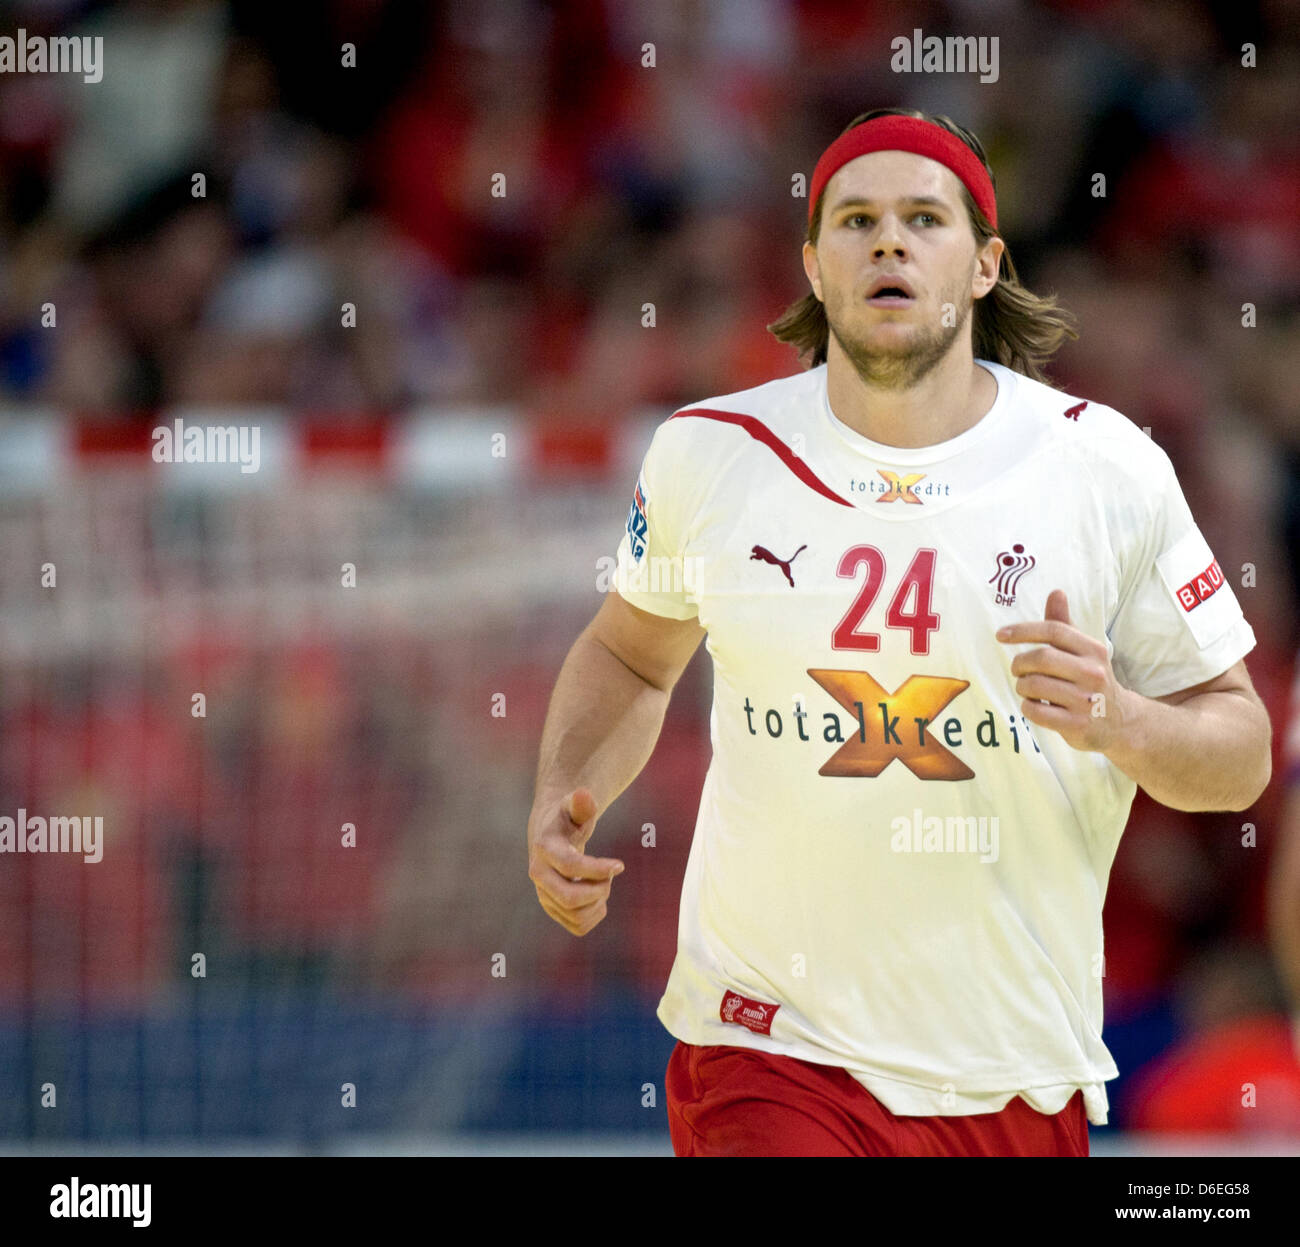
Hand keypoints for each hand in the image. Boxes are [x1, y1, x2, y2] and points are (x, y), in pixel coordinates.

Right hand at [527, 787, 624, 936]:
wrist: (550, 836)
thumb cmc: (567, 819)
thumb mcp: (574, 807)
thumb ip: (581, 803)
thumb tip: (583, 793)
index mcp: (544, 848)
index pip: (571, 866)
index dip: (598, 869)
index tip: (620, 865)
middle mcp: (539, 875)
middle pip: (571, 898)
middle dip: (599, 889)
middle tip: (610, 874)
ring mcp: (543, 894)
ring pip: (576, 916)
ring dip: (598, 903)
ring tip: (603, 884)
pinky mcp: (553, 909)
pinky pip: (578, 926)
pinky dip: (595, 915)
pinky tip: (598, 896)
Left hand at [995, 589, 1132, 752]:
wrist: (1119, 721)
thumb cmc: (1090, 679)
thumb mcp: (1083, 651)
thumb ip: (1064, 624)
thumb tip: (1056, 592)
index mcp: (1093, 650)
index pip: (1053, 631)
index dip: (1023, 630)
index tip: (1001, 635)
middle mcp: (1093, 673)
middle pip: (1041, 658)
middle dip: (1020, 663)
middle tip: (1018, 669)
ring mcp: (1086, 700)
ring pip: (1034, 685)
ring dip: (1022, 686)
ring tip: (1028, 688)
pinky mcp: (1077, 724)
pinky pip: (1036, 711)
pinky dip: (1027, 707)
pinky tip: (1035, 705)